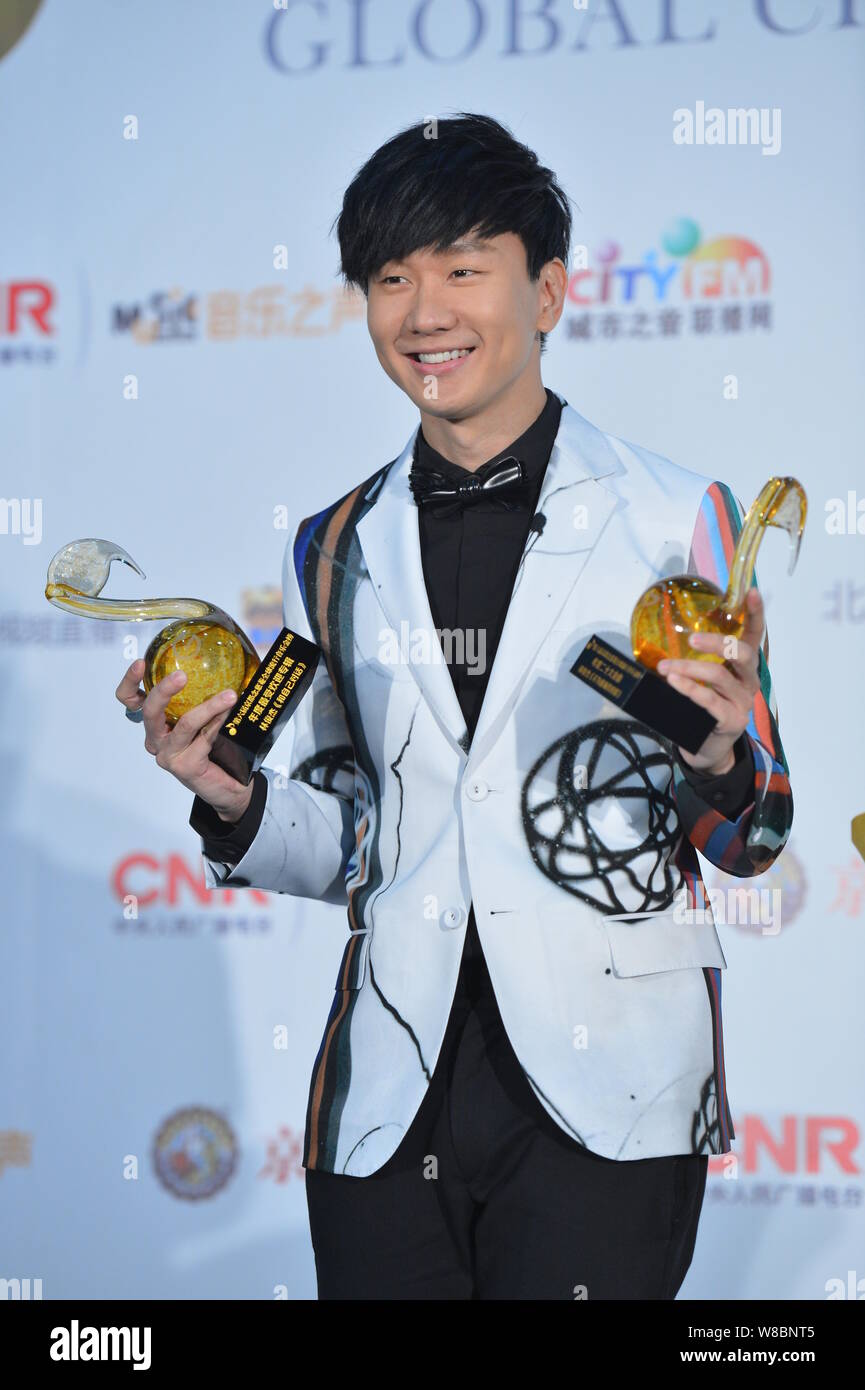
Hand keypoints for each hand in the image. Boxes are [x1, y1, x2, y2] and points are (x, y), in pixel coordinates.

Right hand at [114, 659, 254, 820]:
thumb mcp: (200, 719)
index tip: (141, 663)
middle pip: (149, 710)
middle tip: (181, 675)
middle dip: (163, 689)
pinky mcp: (184, 766)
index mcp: (155, 723)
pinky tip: (229, 712)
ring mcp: (168, 754)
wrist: (226, 786)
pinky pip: (203, 737)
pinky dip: (218, 721)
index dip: (130, 681)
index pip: (131, 700)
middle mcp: (156, 739)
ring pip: (184, 724)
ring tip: (229, 695)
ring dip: (209, 707)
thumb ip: (200, 697)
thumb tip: (223, 665)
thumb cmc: (213, 749)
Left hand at [656, 587, 762, 774]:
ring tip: (664, 666)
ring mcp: (742, 702)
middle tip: (694, 639)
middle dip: (718, 643)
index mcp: (744, 667)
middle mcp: (748, 681)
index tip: (753, 592)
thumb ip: (699, 660)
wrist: (707, 748)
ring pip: (718, 677)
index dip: (756, 614)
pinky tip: (673, 681)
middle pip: (742, 653)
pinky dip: (689, 689)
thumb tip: (668, 635)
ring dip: (688, 668)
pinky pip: (709, 700)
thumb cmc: (704, 707)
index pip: (755, 635)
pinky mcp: (730, 721)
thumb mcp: (705, 681)